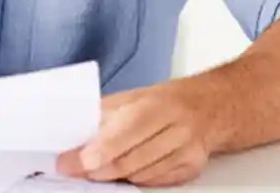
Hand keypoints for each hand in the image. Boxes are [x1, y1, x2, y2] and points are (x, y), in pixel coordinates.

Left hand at [56, 81, 216, 187]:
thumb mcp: (131, 98)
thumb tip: (74, 136)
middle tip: (76, 168)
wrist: (204, 108)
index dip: (102, 150)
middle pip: (133, 160)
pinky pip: (156, 182)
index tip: (78, 161)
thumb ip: (103, 115)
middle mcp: (176, 130)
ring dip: (115, 175)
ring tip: (98, 168)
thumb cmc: (161, 102)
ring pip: (143, 175)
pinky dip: (135, 179)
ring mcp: (187, 152)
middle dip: (99, 169)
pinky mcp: (191, 170)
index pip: (127, 130)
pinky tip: (125, 171)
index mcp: (158, 106)